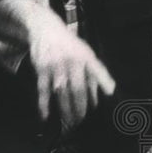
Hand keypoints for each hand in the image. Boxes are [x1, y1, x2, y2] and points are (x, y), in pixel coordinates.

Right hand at [28, 10, 114, 129]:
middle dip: (80, 108)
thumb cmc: (70, 46)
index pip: (97, 70)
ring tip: (70, 123)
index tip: (110, 94)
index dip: (104, 82)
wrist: (46, 28)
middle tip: (81, 122)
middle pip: (78, 89)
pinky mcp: (41, 69)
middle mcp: (72, 61)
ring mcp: (55, 65)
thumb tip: (100, 98)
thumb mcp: (85, 54)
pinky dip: (43, 104)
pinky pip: (43, 90)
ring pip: (61, 92)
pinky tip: (45, 116)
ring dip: (65, 110)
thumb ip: (94, 74)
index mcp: (86, 57)